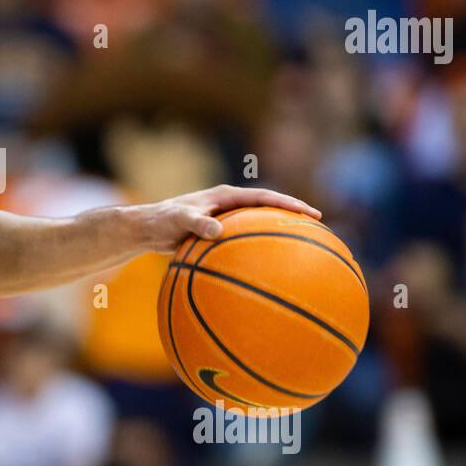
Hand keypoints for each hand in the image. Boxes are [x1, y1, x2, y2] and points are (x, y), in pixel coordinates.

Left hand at [134, 184, 320, 253]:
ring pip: (259, 223)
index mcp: (226, 196)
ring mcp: (226, 217)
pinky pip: (245, 239)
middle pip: (269, 208)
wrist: (146, 227)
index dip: (289, 204)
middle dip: (293, 214)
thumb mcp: (178, 221)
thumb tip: (217, 230)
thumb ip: (197, 223)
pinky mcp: (219, 232)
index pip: (265, 197)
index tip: (311, 214)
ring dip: (278, 231)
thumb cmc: (161, 221)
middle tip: (319, 226)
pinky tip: (266, 269)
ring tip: (302, 246)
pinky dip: (258, 248)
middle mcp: (229, 204)